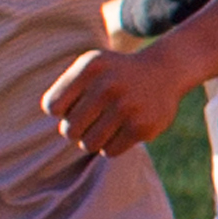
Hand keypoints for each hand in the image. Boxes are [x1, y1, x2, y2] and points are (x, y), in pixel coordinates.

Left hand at [41, 49, 186, 155]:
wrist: (164, 71)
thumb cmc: (115, 74)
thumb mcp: (90, 68)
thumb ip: (64, 93)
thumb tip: (63, 131)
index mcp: (91, 67)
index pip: (53, 107)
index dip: (61, 111)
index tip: (76, 103)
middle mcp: (108, 85)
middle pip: (69, 130)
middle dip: (77, 129)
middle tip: (92, 119)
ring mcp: (127, 107)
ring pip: (88, 144)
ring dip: (93, 139)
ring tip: (105, 126)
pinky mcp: (142, 127)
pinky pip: (109, 151)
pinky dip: (111, 145)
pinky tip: (122, 129)